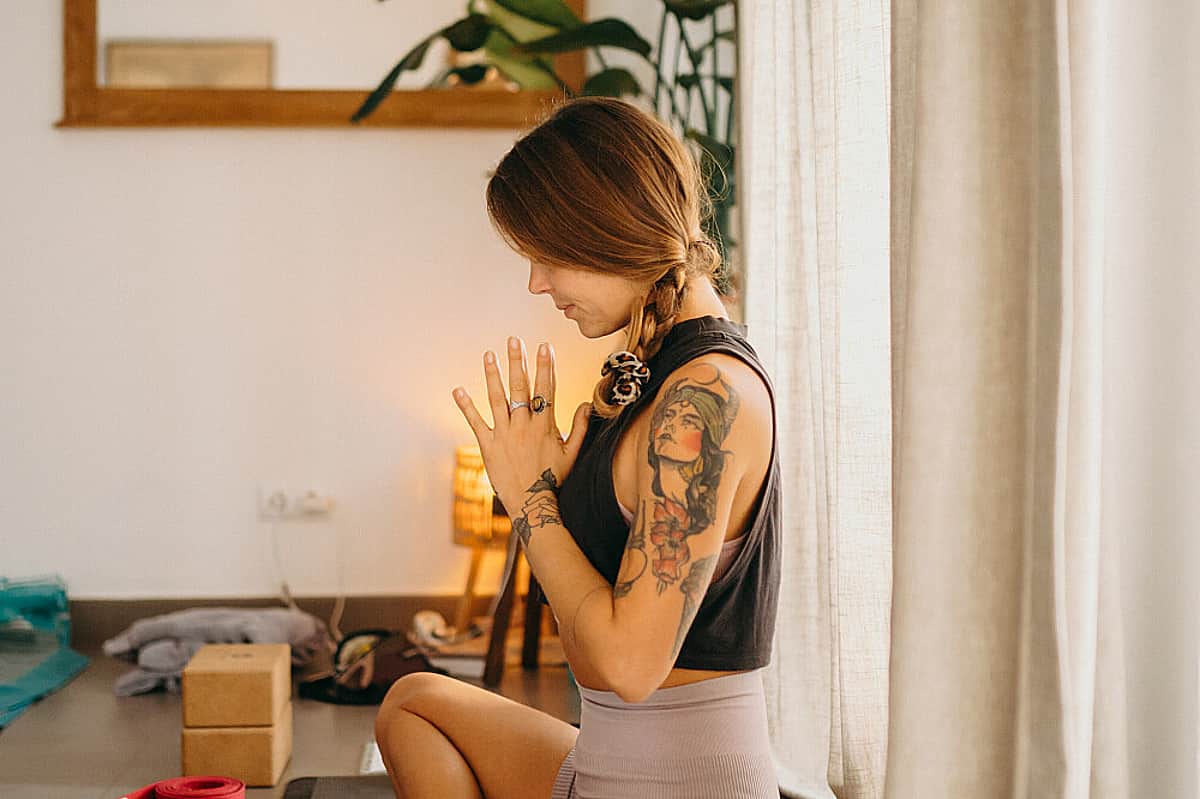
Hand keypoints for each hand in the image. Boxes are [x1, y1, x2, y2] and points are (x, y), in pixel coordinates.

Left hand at [452, 336, 591, 517]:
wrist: (532, 503)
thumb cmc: (553, 479)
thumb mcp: (572, 453)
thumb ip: (580, 427)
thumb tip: (586, 404)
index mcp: (545, 425)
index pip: (545, 389)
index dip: (545, 366)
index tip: (544, 346)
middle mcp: (524, 425)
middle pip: (520, 387)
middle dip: (517, 362)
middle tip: (513, 340)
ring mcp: (505, 434)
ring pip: (497, 399)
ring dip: (492, 375)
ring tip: (488, 355)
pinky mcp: (488, 445)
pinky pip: (475, 422)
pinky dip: (466, 406)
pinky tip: (457, 390)